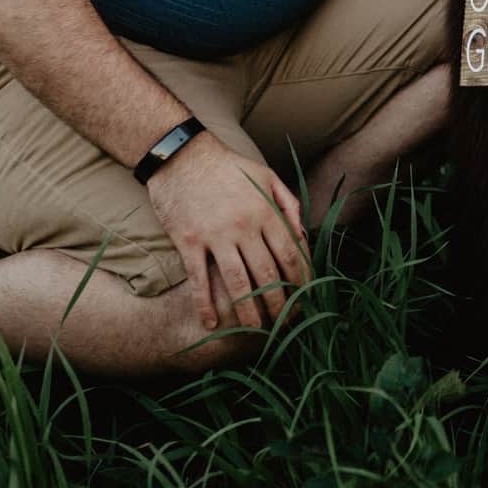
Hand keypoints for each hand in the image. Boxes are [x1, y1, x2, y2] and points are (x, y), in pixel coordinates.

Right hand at [145, 131, 310, 330]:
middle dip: (278, 303)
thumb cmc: (227, 167)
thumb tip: (302, 234)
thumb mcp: (266, 175)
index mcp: (265, 211)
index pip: (290, 253)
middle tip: (284, 323)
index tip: (305, 297)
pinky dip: (205, 304)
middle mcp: (244, 226)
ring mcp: (215, 235)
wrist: (181, 156)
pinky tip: (211, 323)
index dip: (300, 279)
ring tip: (254, 332)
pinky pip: (199, 280)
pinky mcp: (188, 242)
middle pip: (267, 274)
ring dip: (247, 312)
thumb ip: (288, 203)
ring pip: (237, 283)